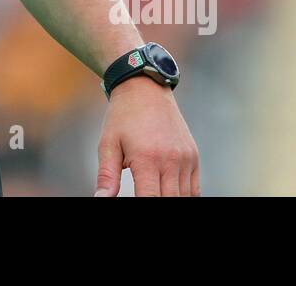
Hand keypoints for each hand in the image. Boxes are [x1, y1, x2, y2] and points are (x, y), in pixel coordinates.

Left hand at [94, 77, 199, 196]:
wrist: (145, 88)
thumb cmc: (122, 117)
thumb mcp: (108, 144)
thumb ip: (107, 176)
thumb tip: (101, 200)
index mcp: (147, 158)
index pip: (150, 199)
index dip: (142, 207)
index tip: (134, 203)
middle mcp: (171, 160)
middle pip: (169, 201)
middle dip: (156, 202)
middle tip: (143, 193)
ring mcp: (185, 158)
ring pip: (184, 197)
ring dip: (170, 199)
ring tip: (153, 192)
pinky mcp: (193, 156)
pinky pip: (194, 189)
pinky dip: (183, 196)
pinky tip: (168, 192)